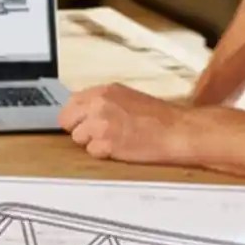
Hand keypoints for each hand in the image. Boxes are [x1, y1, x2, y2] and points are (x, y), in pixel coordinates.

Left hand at [58, 83, 193, 164]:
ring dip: (92, 142)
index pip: (71, 102)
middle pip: (67, 120)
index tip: (82, 123)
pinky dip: (103, 154)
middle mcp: (99, 104)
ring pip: (77, 138)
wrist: (177, 131)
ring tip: (113, 141)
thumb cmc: (158, 117)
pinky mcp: (106, 143)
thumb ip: (103, 101)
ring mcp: (101, 123)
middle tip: (96, 135)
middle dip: (79, 129)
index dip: (77, 116)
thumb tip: (84, 110)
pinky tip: (119, 149)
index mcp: (104, 90)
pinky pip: (91, 152)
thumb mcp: (127, 97)